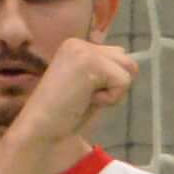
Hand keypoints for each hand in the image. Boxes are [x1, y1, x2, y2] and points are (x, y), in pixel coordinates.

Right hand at [0, 36, 137, 168]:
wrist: (40, 131)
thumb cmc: (63, 116)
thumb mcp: (87, 87)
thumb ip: (104, 73)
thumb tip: (133, 64)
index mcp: (75, 46)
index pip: (117, 56)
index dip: (109, 82)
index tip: (83, 95)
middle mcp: (78, 43)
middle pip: (127, 60)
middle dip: (114, 85)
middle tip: (85, 98)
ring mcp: (83, 50)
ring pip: (128, 70)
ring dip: (112, 92)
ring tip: (85, 98)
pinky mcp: (89, 62)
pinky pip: (123, 82)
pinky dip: (110, 99)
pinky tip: (85, 101)